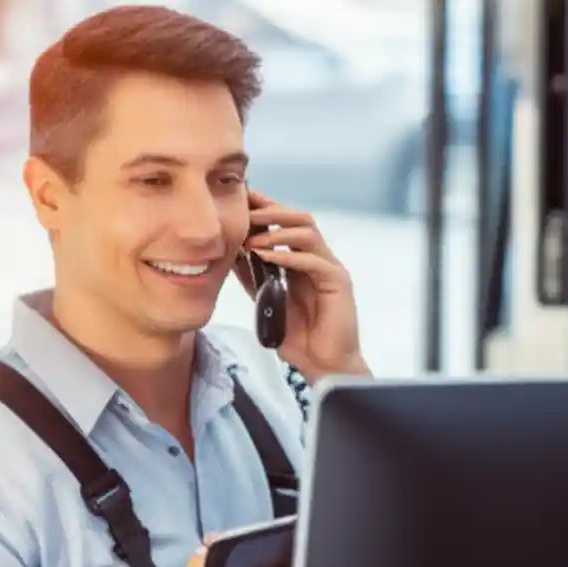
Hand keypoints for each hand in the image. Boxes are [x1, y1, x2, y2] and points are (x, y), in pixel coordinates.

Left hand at [231, 189, 370, 381]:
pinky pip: (313, 260)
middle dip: (271, 211)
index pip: (286, 224)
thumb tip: (230, 254)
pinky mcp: (338, 282)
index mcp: (302, 260)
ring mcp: (329, 268)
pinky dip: (287, 255)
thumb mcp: (265, 300)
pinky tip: (266, 257)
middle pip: (299, 218)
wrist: (322, 364)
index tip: (240, 201)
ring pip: (308, 232)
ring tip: (252, 239)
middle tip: (245, 211)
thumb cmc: (297, 335)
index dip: (265, 209)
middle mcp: (318, 258)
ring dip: (277, 231)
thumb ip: (253, 277)